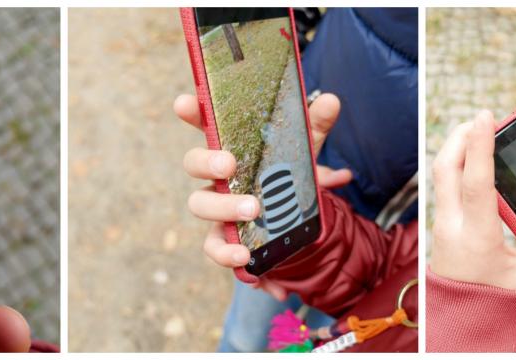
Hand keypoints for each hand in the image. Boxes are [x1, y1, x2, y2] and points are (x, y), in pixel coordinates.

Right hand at [174, 93, 349, 299]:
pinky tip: (247, 259)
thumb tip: (331, 101)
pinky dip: (228, 255)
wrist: (296, 220)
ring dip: (223, 208)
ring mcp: (217, 206)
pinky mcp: (224, 237)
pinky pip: (214, 247)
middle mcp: (217, 175)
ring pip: (199, 204)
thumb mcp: (303, 150)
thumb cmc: (287, 174)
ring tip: (254, 210)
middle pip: (194, 162)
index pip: (205, 123)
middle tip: (230, 165)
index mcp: (231, 144)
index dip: (192, 111)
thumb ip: (314, 126)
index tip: (184, 103)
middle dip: (207, 162)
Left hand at [428, 112, 515, 290]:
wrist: (456, 314)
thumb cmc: (492, 297)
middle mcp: (452, 224)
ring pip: (440, 174)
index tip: (484, 116)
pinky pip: (443, 185)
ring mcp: (440, 222)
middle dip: (461, 138)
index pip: (476, 183)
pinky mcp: (438, 222)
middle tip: (481, 118)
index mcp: (478, 235)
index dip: (480, 146)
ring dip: (455, 148)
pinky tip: (471, 157)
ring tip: (476, 131)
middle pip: (447, 169)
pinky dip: (455, 165)